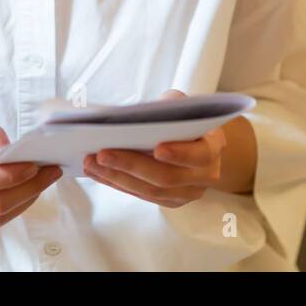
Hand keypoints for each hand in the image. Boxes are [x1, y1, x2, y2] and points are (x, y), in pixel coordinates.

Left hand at [82, 89, 226, 207]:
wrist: (199, 142)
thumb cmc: (186, 118)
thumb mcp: (182, 104)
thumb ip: (168, 107)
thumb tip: (134, 116)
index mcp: (213, 146)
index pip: (200, 154)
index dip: (180, 153)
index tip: (157, 148)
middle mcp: (206, 175)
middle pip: (167, 176)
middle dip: (132, 165)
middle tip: (102, 153)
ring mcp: (188, 193)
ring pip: (151, 191)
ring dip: (117, 177)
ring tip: (91, 163)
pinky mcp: (171, 201)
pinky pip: (141, 196)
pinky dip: (117, 183)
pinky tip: (97, 172)